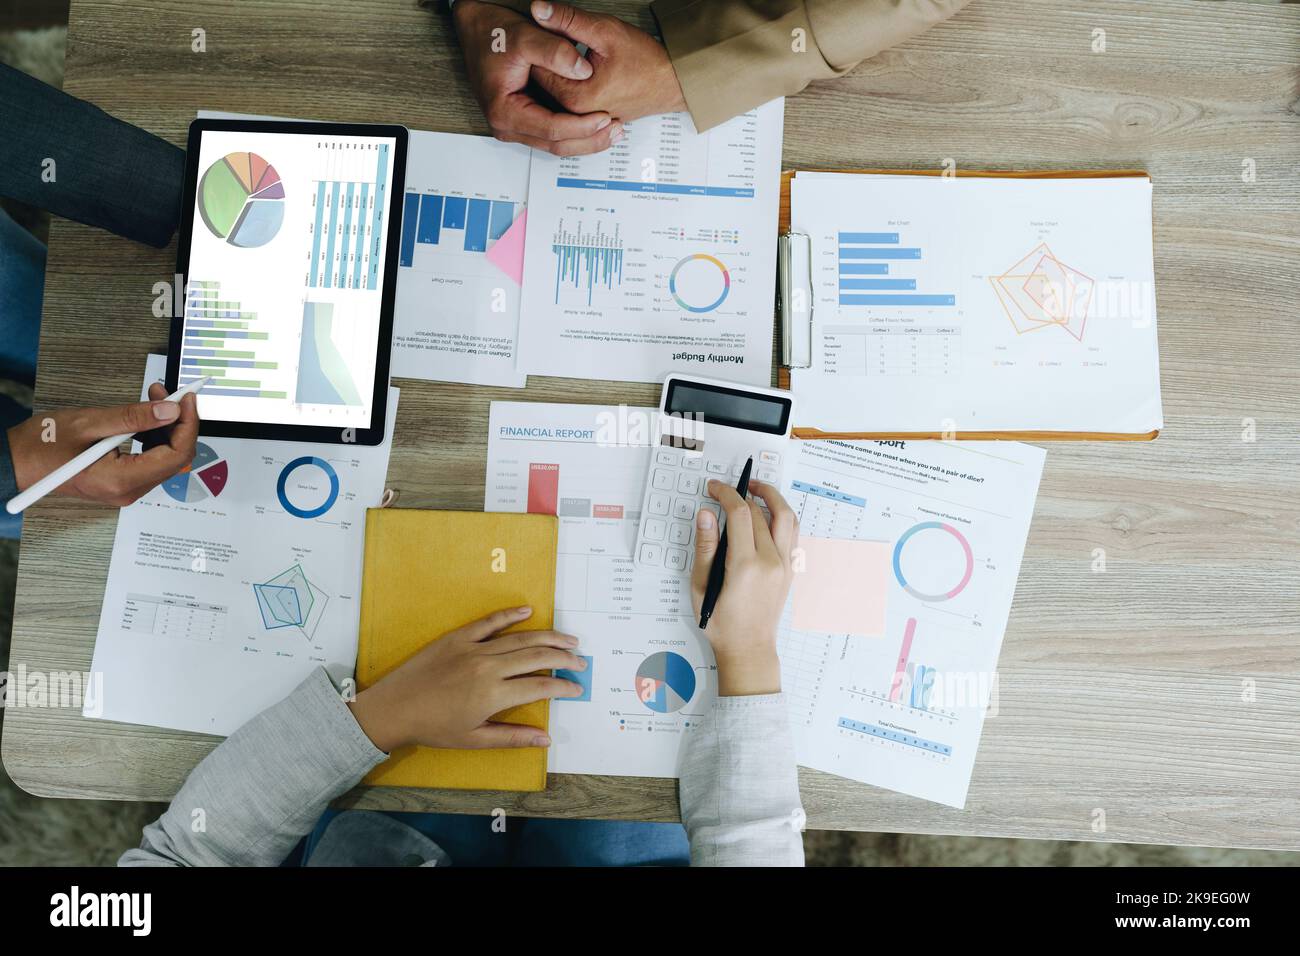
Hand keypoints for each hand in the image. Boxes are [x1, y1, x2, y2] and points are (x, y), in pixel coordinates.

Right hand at [6, 384, 199, 506]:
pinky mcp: (121, 481)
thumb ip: (133, 418)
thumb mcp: (89, 423)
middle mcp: (128, 490)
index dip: (188, 424)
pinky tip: (143, 417)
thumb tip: (171, 411)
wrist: (15, 463)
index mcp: (121, 480)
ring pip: (164, 458)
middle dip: (178, 422)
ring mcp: (125, 488)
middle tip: (168, 394)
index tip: (186, 399)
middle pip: (174, 457)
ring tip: (154, 398)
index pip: (176, 454)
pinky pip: (149, 459)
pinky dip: (153, 436)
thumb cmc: (40, 446)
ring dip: (166, 427)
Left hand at [347, 605, 586, 751]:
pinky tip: (528, 611)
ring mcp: (473, 648)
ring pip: (520, 638)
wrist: (393, 709)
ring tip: (568, 639)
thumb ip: (513, 736)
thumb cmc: (433, 728)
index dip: (564, 686)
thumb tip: (546, 738)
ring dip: (548, 637)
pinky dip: (510, 615)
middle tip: (581, 661)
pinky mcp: (458, 638)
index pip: (540, 686)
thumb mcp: (474, 739)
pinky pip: (489, 622)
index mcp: (493, 694)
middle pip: (537, 656)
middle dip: (564, 658)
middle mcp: (488, 667)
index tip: (577, 687)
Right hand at [453, 0, 622, 154]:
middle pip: (557, 145)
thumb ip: (555, 51)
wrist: (477, 27)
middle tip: (617, 131)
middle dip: (590, 140)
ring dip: (586, 139)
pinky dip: (576, 131)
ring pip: (557, 144)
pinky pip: (554, 134)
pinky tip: (597, 126)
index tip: (606, 117)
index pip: (552, 129)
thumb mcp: (525, 36)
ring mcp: (515, 126)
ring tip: (614, 132)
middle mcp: (506, 125)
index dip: (582, 126)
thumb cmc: (493, 32)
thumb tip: (583, 69)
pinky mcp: (524, 120)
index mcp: (504, 111)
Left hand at [528, 1, 686, 121]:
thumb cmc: (647, 62)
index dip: (538, 44)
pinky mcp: (590, 117)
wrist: (673, 83)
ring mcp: (583, 118)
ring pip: (553, 89)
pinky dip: (567, 79)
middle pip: (542, 81)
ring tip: (572, 50)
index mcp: (575, 96)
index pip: (535, 67)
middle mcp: (576, 114)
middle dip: (545, 58)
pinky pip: (567, 97)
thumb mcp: (605, 31)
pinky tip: (578, 66)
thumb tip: (539, 10)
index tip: (547, 30)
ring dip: (556, 68)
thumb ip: (568, 20)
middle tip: (558, 37)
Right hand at [691, 480, 796, 696]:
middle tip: (724, 490)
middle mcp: (771, 562)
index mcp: (746, 566)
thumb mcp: (701, 586)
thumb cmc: (721, 623)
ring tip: (755, 489)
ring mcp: (785, 566)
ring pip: (787, 517)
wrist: (748, 649)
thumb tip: (707, 514)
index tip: (713, 488)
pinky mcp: (791, 570)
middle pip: (761, 513)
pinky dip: (782, 516)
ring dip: (772, 497)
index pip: (740, 514)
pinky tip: (767, 514)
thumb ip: (705, 547)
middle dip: (742, 494)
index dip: (726, 494)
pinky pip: (792, 534)